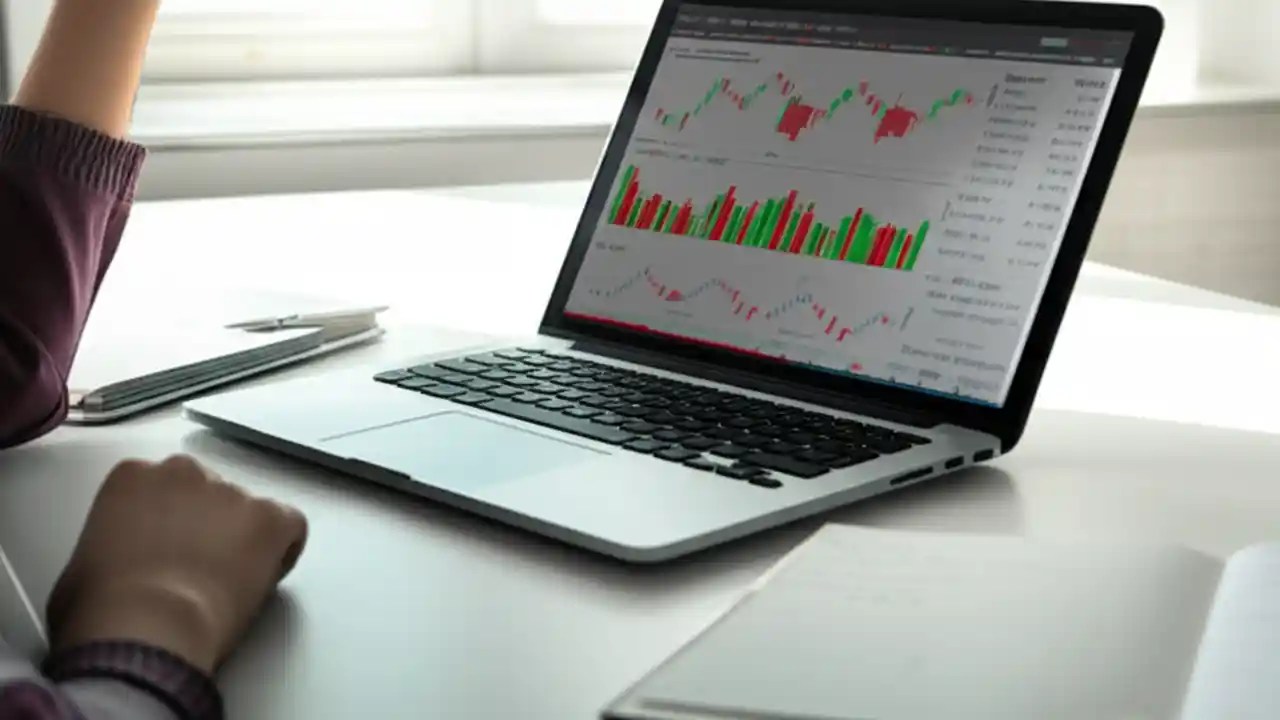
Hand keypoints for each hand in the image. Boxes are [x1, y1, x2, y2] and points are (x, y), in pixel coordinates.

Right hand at [47, 456, 307, 673]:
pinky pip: (290, 525)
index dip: (168, 525)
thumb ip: (107, 546)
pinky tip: (264, 576)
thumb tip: (115, 567)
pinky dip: (284, 549)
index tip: (167, 553)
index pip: (161, 488)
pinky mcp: (272, 516)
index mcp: (133, 477)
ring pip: (248, 511)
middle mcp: (185, 472)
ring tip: (228, 584)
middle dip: (207, 526)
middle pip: (208, 494)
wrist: (147, 625)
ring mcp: (233, 491)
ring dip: (244, 540)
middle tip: (199, 569)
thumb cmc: (104, 607)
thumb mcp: (82, 566)